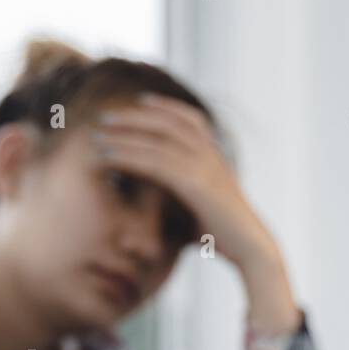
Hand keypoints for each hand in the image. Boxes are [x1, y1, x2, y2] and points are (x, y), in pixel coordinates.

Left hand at [91, 94, 300, 333]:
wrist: (250, 248)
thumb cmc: (223, 233)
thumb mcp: (201, 204)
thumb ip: (183, 192)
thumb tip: (157, 194)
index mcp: (216, 155)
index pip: (190, 119)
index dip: (165, 106)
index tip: (140, 101)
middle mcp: (211, 154)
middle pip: (168, 122)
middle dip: (135, 116)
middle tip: (105, 115)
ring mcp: (204, 167)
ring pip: (157, 139)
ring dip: (124, 134)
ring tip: (98, 134)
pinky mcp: (195, 184)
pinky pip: (155, 163)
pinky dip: (128, 156)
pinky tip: (109, 157)